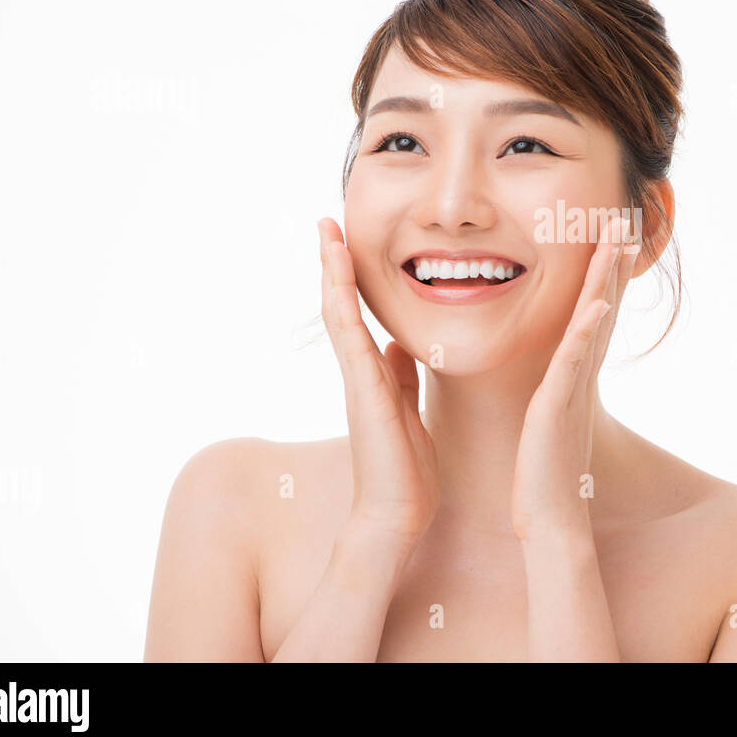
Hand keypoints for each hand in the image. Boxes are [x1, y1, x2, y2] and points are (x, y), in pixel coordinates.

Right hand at [318, 218, 439, 544]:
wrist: (396, 514)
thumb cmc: (405, 470)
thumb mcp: (409, 410)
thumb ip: (401, 378)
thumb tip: (397, 347)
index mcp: (374, 375)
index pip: (359, 316)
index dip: (352, 279)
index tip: (348, 243)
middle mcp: (359, 372)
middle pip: (341, 306)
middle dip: (335, 264)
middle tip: (328, 222)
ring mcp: (357, 380)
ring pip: (338, 314)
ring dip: (333, 272)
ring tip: (327, 232)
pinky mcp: (363, 391)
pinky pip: (349, 338)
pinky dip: (343, 305)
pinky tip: (339, 277)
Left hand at [510, 215, 640, 541]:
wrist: (548, 516)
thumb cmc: (541, 472)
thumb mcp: (545, 417)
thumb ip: (549, 389)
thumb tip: (547, 375)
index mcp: (571, 373)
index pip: (591, 313)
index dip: (602, 275)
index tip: (609, 237)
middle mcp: (579, 374)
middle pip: (603, 307)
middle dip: (612, 264)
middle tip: (623, 220)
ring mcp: (572, 387)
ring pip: (594, 323)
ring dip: (606, 282)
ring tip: (617, 242)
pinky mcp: (558, 405)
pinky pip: (575, 361)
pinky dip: (587, 331)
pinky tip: (595, 303)